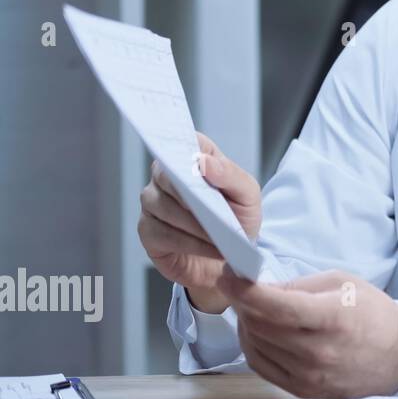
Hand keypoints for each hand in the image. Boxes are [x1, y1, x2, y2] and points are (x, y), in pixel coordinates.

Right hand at [137, 131, 260, 312]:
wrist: (234, 256)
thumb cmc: (239, 217)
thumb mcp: (247, 195)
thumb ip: (230, 175)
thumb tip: (203, 162)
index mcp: (192, 157)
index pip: (180, 142)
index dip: (184, 149)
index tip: (197, 160)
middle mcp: (165, 175)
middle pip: (167, 177)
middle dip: (192, 195)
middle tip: (215, 210)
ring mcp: (152, 202)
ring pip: (164, 207)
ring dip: (196, 224)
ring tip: (222, 236)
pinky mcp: (148, 231)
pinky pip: (162, 234)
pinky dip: (190, 243)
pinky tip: (213, 248)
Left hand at [217, 266, 397, 398]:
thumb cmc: (373, 315)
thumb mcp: (343, 283)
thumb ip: (299, 285)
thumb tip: (261, 287)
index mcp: (333, 317)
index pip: (276, 306)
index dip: (245, 290)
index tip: (230, 275)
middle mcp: (318, 350)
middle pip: (259, 325)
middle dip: (243, 302)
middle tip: (242, 287)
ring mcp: (309, 374)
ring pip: (255, 345)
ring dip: (247, 323)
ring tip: (255, 309)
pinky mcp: (302, 389)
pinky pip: (261, 365)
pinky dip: (253, 345)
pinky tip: (259, 332)